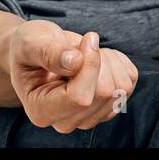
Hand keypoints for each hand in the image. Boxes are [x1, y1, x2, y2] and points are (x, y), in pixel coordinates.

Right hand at [6, 21, 138, 132]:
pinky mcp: (108, 106)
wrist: (37, 50)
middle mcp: (66, 121)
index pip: (80, 98)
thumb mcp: (29, 42)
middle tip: (82, 44)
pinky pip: (129, 81)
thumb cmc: (29, 47)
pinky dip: (118, 61)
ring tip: (86, 51)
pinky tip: (98, 57)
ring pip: (120, 89)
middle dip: (98, 59)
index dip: (90, 65)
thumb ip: (47, 52)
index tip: (88, 37)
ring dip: (108, 60)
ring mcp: (89, 117)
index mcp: (41, 110)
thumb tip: (75, 61)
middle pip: (104, 93)